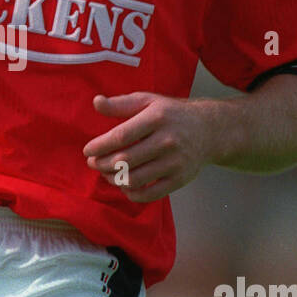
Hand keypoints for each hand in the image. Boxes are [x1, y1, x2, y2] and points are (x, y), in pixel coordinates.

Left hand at [82, 91, 214, 202]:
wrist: (208, 130)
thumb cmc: (170, 114)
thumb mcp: (148, 101)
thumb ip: (121, 104)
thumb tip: (96, 102)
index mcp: (157, 118)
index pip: (121, 136)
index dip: (100, 146)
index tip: (88, 151)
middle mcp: (168, 140)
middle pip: (125, 160)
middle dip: (102, 164)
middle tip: (93, 163)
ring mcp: (175, 162)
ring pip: (135, 179)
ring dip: (113, 179)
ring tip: (106, 173)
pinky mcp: (180, 179)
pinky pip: (150, 195)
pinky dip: (131, 193)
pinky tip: (124, 185)